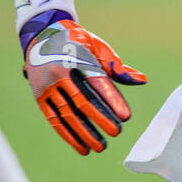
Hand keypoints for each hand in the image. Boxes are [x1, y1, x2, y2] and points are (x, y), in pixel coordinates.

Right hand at [23, 19, 146, 155]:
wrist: (41, 34)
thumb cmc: (78, 41)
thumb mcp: (97, 47)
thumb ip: (117, 66)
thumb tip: (142, 81)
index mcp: (78, 58)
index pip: (98, 83)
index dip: (112, 100)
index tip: (125, 117)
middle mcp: (60, 73)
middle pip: (82, 101)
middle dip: (100, 119)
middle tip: (116, 133)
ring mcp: (47, 86)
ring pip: (68, 114)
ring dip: (84, 132)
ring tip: (100, 146)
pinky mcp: (39, 97)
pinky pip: (54, 119)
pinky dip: (68, 135)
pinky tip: (81, 147)